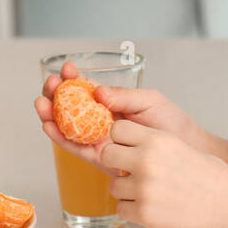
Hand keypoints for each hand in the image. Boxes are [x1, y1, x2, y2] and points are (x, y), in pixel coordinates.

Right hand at [34, 62, 210, 177]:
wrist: (186, 151)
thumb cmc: (172, 124)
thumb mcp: (149, 101)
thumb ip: (123, 96)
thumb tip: (97, 92)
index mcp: (114, 104)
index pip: (88, 89)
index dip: (74, 78)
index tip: (66, 68)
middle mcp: (103, 122)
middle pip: (71, 107)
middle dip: (56, 94)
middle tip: (49, 83)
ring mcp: (100, 140)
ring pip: (68, 128)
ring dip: (51, 115)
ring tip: (41, 102)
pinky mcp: (101, 159)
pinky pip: (76, 149)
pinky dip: (60, 139)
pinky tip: (49, 127)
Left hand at [100, 119, 227, 227]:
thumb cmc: (212, 178)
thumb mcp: (183, 147)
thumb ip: (155, 145)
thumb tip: (131, 146)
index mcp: (157, 140)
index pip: (117, 130)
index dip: (121, 140)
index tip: (129, 148)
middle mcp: (146, 161)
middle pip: (107, 155)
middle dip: (116, 163)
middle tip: (132, 172)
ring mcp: (143, 189)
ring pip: (113, 186)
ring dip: (127, 191)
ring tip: (150, 194)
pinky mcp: (143, 214)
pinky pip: (121, 209)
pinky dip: (133, 211)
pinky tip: (153, 208)